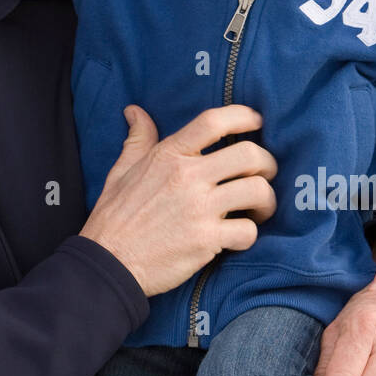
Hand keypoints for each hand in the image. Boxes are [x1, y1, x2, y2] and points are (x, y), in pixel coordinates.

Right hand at [80, 104, 276, 297]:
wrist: (108, 263)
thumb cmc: (114, 217)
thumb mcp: (121, 171)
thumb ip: (137, 139)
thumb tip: (135, 111)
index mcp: (168, 156)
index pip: (213, 122)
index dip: (242, 116)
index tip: (257, 121)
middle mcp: (187, 177)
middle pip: (249, 154)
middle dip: (267, 164)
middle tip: (263, 176)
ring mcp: (199, 209)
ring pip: (257, 191)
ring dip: (266, 201)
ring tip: (258, 209)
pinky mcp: (207, 240)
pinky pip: (248, 230)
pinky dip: (249, 234)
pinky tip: (238, 236)